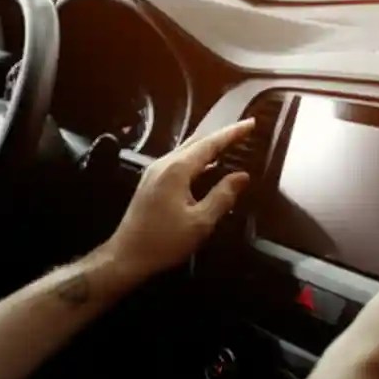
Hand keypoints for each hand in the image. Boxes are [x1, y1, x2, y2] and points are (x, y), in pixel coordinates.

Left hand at [95, 119, 254, 282]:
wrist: (127, 255)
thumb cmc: (164, 241)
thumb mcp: (200, 222)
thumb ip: (223, 196)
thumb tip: (242, 176)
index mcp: (176, 170)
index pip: (210, 144)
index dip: (232, 133)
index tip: (251, 123)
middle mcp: (163, 164)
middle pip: (196, 142)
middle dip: (221, 136)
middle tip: (244, 132)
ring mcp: (154, 172)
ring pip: (186, 151)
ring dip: (208, 147)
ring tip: (230, 146)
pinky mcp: (151, 182)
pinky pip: (178, 162)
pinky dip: (197, 159)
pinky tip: (207, 167)